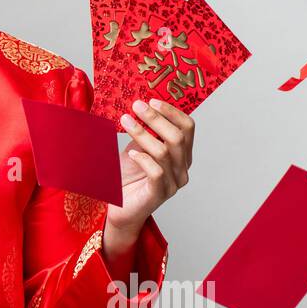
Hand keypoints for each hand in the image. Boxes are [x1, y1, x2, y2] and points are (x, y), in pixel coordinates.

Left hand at [105, 98, 194, 243]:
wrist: (118, 207)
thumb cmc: (128, 175)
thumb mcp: (137, 146)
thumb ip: (145, 131)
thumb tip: (140, 105)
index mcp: (182, 154)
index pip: (188, 128)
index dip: (172, 112)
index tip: (152, 100)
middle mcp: (182, 168)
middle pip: (177, 137)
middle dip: (156, 118)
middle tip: (136, 105)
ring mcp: (173, 183)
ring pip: (164, 152)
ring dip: (143, 133)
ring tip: (125, 121)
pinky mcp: (159, 195)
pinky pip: (157, 172)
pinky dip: (143, 159)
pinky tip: (131, 152)